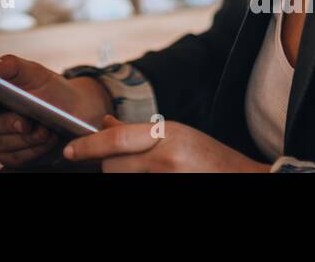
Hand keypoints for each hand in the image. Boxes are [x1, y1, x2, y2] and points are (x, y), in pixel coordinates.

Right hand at [0, 55, 109, 167]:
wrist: (72, 109)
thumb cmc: (48, 87)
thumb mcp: (33, 71)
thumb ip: (11, 65)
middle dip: (6, 122)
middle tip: (26, 120)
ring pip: (0, 143)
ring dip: (25, 137)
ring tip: (45, 129)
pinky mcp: (9, 155)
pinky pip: (15, 157)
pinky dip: (33, 149)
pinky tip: (48, 139)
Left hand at [62, 115, 270, 171]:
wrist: (245, 180)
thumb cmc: (213, 159)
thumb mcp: (176, 135)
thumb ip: (137, 133)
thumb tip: (104, 124)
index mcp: (167, 136)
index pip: (115, 140)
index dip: (87, 146)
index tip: (69, 151)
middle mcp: (165, 159)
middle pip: (112, 166)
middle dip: (110, 166)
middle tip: (126, 164)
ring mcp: (167, 180)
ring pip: (122, 180)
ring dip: (126, 176)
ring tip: (149, 171)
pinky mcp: (170, 192)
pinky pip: (140, 188)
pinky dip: (139, 182)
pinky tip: (157, 176)